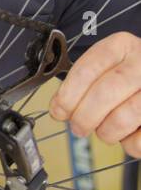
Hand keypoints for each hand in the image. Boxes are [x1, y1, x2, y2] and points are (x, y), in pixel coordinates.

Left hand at [49, 31, 140, 157]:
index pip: (86, 70)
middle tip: (78, 127)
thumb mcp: (108, 65)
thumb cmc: (129, 75)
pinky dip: (129, 143)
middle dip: (84, 117)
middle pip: (104, 94)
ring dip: (106, 132)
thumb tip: (59, 108)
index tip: (58, 111)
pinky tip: (127, 134)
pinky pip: (140, 139)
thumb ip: (84, 81)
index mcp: (121, 45)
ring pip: (123, 117)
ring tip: (103, 131)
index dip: (67, 95)